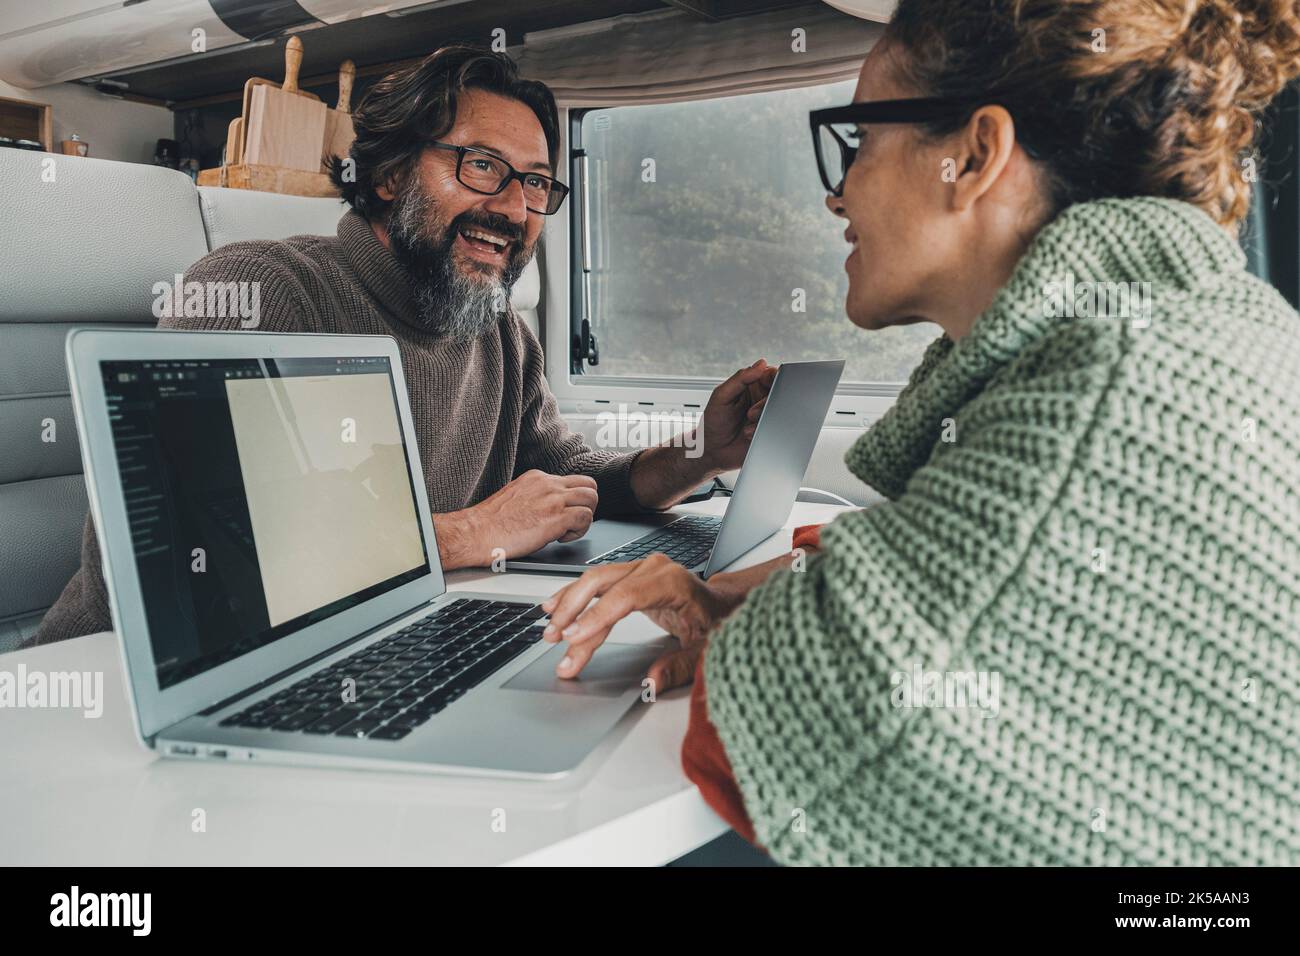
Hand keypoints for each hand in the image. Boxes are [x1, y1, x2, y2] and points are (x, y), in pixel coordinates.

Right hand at [436, 470, 597, 567]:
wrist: (475, 533)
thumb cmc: (489, 523)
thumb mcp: (515, 497)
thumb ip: (535, 496)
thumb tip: (548, 507)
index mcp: (537, 478)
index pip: (572, 481)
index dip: (573, 499)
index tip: (564, 513)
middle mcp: (548, 484)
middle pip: (589, 485)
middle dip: (586, 505)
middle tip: (572, 522)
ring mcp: (553, 499)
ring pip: (591, 499)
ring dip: (584, 518)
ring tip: (566, 531)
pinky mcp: (556, 517)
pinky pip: (585, 518)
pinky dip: (578, 531)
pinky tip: (560, 538)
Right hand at [540, 553, 735, 684]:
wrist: (724, 602)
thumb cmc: (718, 621)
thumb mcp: (706, 648)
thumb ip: (679, 667)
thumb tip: (651, 684)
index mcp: (671, 581)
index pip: (624, 596)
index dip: (596, 617)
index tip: (573, 637)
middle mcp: (652, 569)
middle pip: (601, 584)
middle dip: (573, 613)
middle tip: (554, 640)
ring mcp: (640, 569)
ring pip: (594, 581)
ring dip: (569, 605)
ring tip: (550, 630)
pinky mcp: (631, 576)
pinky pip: (598, 583)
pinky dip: (575, 596)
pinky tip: (556, 606)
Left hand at [698, 360, 776, 472]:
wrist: (712, 451)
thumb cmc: (713, 422)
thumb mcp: (722, 395)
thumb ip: (740, 378)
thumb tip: (761, 364)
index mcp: (751, 386)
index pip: (771, 374)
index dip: (774, 377)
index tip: (769, 384)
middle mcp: (761, 400)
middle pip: (780, 392)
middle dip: (766, 403)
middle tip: (751, 413)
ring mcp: (767, 416)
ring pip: (780, 410)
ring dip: (764, 418)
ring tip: (747, 425)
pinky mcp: (770, 432)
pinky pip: (779, 427)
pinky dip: (764, 430)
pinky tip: (750, 434)